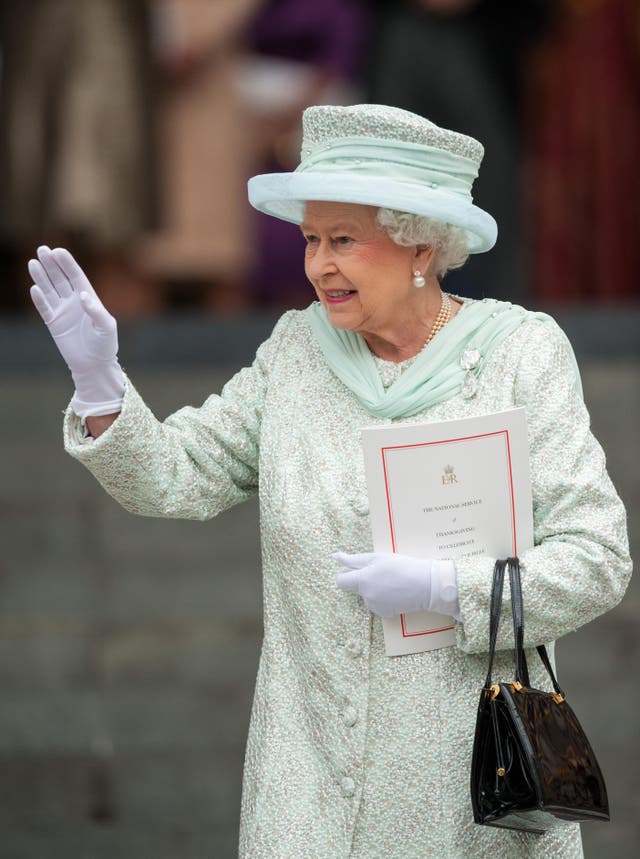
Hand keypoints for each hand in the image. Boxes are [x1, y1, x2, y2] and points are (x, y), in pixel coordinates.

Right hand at [28, 246, 124, 418]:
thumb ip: (96, 310)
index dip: (67, 264)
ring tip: (33, 263)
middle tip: (42, 249)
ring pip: (49, 290)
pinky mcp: (54, 324)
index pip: (76, 276)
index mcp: (89, 298)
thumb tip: (83, 296)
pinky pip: (44, 308)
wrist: (95, 364)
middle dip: (52, 264)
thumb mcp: (106, 326)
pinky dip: (39, 299)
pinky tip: (34, 288)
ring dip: (41, 277)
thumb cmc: (106, 345)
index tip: (58, 251)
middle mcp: (74, 302)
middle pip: (60, 279)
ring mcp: (63, 311)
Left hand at [334, 552, 459, 618]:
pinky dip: (381, 597)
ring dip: (372, 588)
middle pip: (354, 588)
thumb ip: (353, 560)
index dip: (346, 574)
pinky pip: (376, 603)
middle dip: (361, 580)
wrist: (425, 584)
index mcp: (362, 581)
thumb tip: (335, 557)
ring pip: (366, 595)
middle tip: (379, 571)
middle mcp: (366, 597)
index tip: (355, 569)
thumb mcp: (377, 558)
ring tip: (390, 580)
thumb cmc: (401, 566)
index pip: (340, 581)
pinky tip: (394, 591)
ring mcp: (375, 607)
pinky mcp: (384, 613)